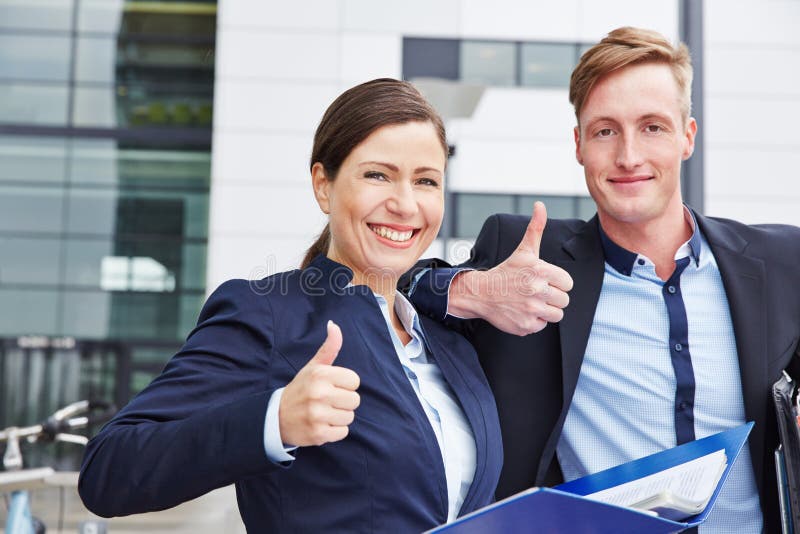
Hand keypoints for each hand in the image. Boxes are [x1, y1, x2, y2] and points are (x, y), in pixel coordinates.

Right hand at [279, 321, 360, 446]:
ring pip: (350, 417)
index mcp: (320, 375)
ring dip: (339, 417)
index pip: (354, 381)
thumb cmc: (301, 389)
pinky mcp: (318, 434)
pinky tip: (321, 424)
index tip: (332, 387)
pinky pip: (343, 432)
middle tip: (327, 401)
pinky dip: (334, 431)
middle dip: (344, 402)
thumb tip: (335, 325)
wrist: (276, 417)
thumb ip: (329, 348)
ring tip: (324, 413)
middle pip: (355, 400)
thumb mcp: (313, 367)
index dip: (345, 385)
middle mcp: (319, 393)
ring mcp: (318, 415)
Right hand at [449, 202, 573, 335]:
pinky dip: (534, 321)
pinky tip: (522, 311)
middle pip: (564, 300)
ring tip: (530, 302)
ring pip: (556, 315)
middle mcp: (537, 290)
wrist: (481, 293)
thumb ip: (536, 228)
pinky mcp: (526, 325)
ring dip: (546, 310)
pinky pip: (542, 325)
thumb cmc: (506, 272)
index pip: (568, 283)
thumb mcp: (523, 250)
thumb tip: (540, 205)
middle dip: (551, 297)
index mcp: (541, 271)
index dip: (557, 282)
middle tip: (534, 292)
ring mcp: (532, 309)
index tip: (543, 280)